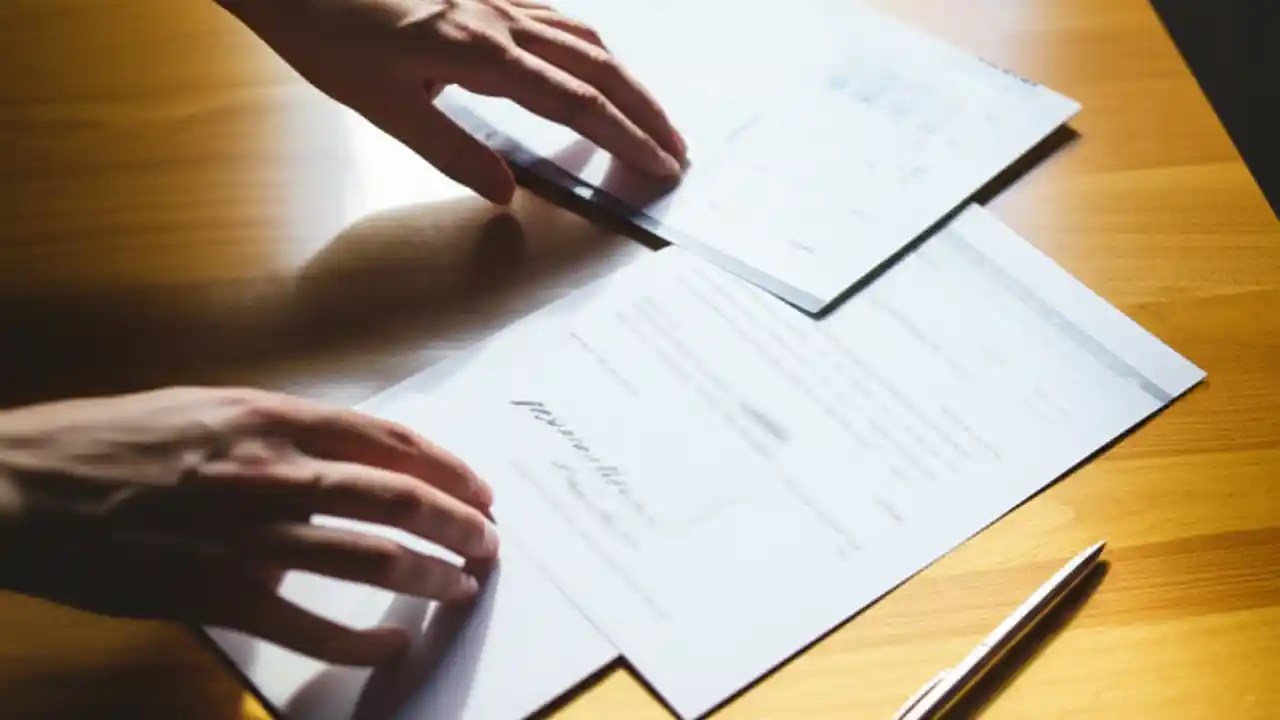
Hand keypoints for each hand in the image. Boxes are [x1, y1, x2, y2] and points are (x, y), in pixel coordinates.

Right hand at [0, 387, 496, 664]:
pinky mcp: (217, 593)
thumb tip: (345, 455)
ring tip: (462, 586)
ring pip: (372, 556)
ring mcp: (248, 534)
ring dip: (431, 575)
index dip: (448, 466)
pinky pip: (311, 625)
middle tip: (489, 542)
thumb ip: (280, 429)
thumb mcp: (209, 408)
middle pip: (400, 496)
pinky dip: (361, 641)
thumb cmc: (114, 441)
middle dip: (460, 522)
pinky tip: (389, 645)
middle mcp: (273, 469)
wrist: (25, 485)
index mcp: (272, 417)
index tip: (480, 489)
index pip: (389, 438)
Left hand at [220, 0, 686, 203]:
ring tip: (650, 116)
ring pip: (583, 36)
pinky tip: (593, 66)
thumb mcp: (382, 107)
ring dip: (626, 78)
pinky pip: (555, 17)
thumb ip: (451, 150)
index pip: (574, 102)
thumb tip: (507, 192)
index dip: (624, 137)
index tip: (659, 167)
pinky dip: (589, 49)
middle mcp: (499, 18)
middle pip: (597, 65)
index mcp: (480, 52)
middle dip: (645, 110)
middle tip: (678, 150)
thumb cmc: (326, 36)